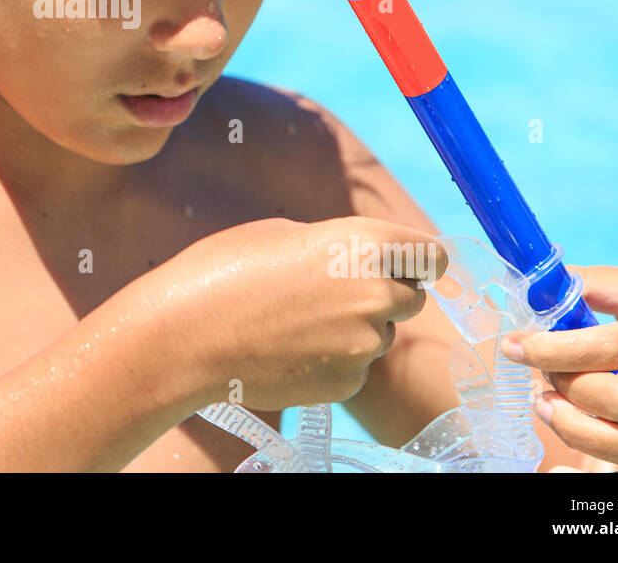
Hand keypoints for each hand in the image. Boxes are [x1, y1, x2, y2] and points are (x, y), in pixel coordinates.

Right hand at [142, 215, 447, 411]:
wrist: (186, 334)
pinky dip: (332, 361)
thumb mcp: (283, 234)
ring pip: (379, 336)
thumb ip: (335, 244)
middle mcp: (375, 293)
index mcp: (364, 242)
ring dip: (354, 329)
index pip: (431, 255)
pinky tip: (288, 349)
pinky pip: (355, 369)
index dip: (417, 261)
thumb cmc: (223, 270)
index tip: (405, 266)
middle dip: (384, 295)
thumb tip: (358, 260)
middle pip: (411, 298)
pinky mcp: (347, 383)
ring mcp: (363, 344)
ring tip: (297, 322)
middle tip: (334, 295)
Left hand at [501, 265, 617, 471]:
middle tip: (543, 379)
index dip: (548, 350)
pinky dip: (603, 463)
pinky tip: (582, 442)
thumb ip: (597, 285)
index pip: (603, 347)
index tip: (515, 347)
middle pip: (611, 400)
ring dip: (572, 430)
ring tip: (549, 409)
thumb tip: (536, 285)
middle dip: (562, 390)